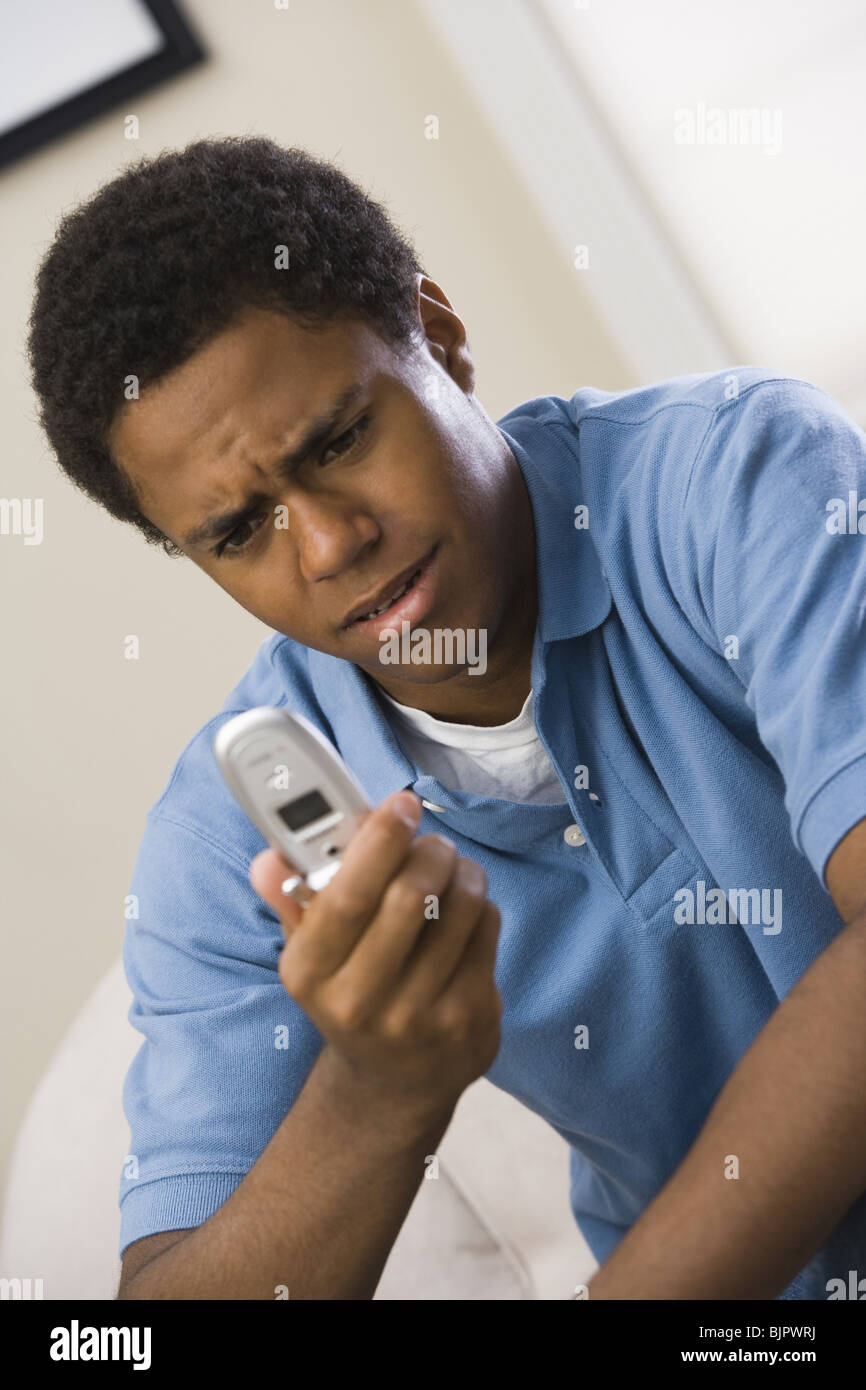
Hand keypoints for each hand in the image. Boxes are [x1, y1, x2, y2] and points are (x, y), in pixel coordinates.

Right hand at [250, 790, 502, 1115]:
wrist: (393, 1082)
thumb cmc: (349, 992)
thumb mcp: (309, 952)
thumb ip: (291, 897)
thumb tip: (270, 859)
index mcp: (310, 976)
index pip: (347, 897)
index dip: (378, 840)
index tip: (399, 803)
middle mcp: (362, 1003)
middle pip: (411, 895)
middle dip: (427, 849)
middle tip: (428, 839)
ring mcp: (421, 1017)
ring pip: (460, 905)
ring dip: (460, 869)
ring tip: (449, 868)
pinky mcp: (471, 1018)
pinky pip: (487, 929)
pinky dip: (479, 903)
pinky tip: (464, 910)